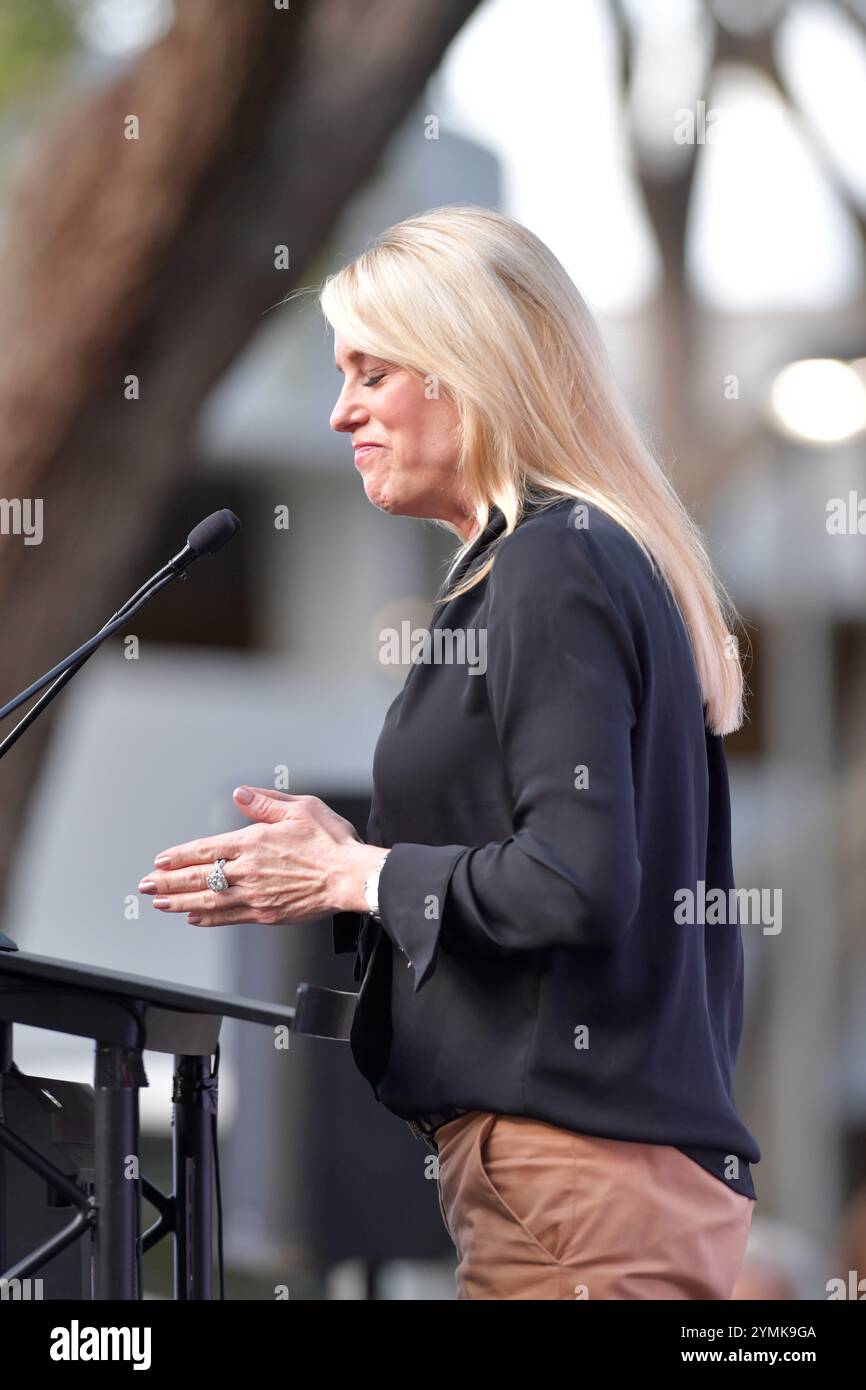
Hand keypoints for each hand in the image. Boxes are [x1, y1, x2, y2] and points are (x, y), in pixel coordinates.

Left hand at [138, 786, 379, 926]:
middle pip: (199, 877)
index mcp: (253, 842)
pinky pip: (229, 917)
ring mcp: (255, 895)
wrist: (351, 877)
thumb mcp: (300, 808)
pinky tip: (194, 918)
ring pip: (208, 900)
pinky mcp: (266, 914)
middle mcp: (248, 870)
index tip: (161, 861)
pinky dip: (208, 918)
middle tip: (146, 886)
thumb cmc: (331, 843)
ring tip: (161, 904)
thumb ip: (265, 803)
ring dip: (180, 902)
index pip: (205, 849)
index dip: (179, 856)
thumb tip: (240, 795)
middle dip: (168, 882)